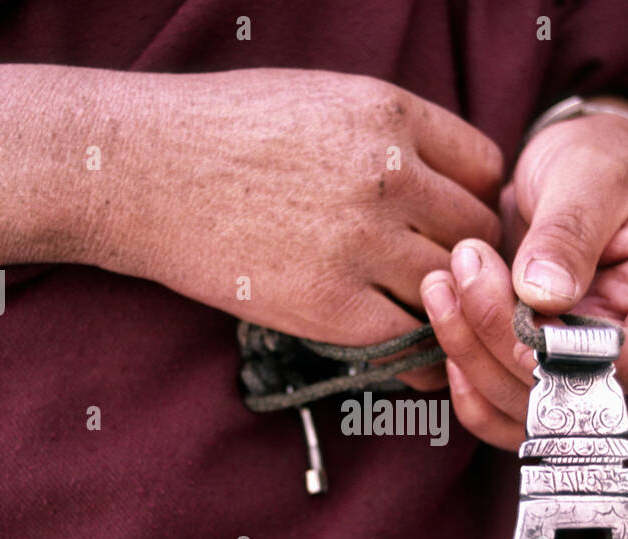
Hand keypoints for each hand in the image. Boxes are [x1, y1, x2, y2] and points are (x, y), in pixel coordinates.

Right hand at [97, 69, 501, 386]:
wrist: (141, 170)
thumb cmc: (222, 129)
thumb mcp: (321, 99)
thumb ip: (392, 133)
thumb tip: (446, 180)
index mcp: (390, 114)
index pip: (485, 167)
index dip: (476, 198)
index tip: (452, 219)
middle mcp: (388, 175)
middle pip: (476, 231)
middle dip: (465, 254)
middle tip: (439, 273)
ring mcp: (361, 242)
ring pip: (449, 288)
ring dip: (442, 304)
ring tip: (420, 312)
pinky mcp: (331, 304)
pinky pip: (410, 340)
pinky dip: (418, 351)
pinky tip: (409, 352)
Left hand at [420, 110, 627, 447]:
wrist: (564, 170)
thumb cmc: (596, 162)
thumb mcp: (591, 174)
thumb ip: (569, 230)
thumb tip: (542, 293)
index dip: (592, 355)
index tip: (533, 309)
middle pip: (580, 395)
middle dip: (509, 344)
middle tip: (466, 265)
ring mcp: (584, 371)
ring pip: (531, 412)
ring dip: (475, 358)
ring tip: (441, 282)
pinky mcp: (539, 376)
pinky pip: (501, 412)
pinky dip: (464, 379)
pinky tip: (444, 321)